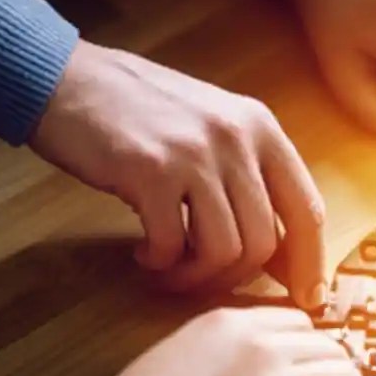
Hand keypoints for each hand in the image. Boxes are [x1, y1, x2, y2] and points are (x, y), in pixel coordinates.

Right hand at [30, 41, 326, 304]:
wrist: (65, 78)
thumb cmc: (140, 114)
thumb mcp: (213, 129)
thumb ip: (250, 181)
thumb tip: (283, 257)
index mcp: (261, 128)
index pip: (307, 210)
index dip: (311, 263)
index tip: (307, 297)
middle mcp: (236, 138)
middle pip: (266, 242)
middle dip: (235, 276)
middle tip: (204, 279)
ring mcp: (195, 154)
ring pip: (225, 250)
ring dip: (197, 276)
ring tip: (171, 268)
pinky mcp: (151, 172)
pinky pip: (173, 246)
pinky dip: (161, 263)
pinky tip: (146, 254)